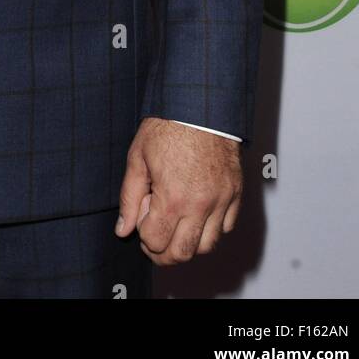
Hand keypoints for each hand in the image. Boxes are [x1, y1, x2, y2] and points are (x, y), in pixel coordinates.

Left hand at [116, 117, 241, 265]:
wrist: (199, 105)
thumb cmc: (167, 126)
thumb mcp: (138, 158)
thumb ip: (129, 197)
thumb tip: (123, 229)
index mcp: (172, 198)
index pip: (156, 242)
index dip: (143, 237)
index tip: (141, 222)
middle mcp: (200, 205)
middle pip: (182, 253)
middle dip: (164, 253)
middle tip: (156, 237)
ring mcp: (221, 200)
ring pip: (207, 246)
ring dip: (189, 243)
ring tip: (177, 225)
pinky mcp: (235, 193)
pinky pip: (227, 227)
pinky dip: (212, 228)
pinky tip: (198, 214)